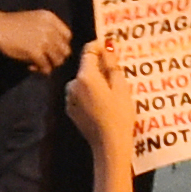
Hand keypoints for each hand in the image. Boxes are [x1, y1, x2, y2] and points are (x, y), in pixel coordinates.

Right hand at [0, 9, 71, 74]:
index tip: (53, 51)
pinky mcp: (36, 52)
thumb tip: (55, 46)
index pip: (67, 36)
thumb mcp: (35, 19)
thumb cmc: (12, 24)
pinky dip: (41, 70)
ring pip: (58, 60)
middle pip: (65, 49)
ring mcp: (44, 40)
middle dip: (56, 57)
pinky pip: (46, 66)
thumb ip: (48, 28)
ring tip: (38, 65)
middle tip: (46, 61)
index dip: (61, 45)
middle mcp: (51, 29)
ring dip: (49, 65)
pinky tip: (31, 67)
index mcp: (51, 19)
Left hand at [67, 42, 136, 191]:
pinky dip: (89, 93)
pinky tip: (103, 104)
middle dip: (100, 67)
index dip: (100, 46)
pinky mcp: (70, 110)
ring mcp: (69, 98)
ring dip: (95, 81)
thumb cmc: (119, 114)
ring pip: (83, 81)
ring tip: (112, 93)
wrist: (109, 145)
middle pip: (86, 67)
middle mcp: (73, 85)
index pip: (89, 51)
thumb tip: (108, 47)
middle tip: (118, 76)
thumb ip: (112, 65)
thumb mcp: (121, 87)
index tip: (112, 50)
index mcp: (85, 76)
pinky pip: (80, 94)